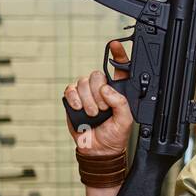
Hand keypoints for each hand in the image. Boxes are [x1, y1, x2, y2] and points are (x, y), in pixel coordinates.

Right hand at [63, 40, 133, 155]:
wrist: (98, 150)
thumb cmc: (115, 135)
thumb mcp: (126, 120)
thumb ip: (120, 103)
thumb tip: (106, 89)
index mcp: (118, 91)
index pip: (119, 68)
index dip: (118, 55)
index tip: (115, 45)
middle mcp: (101, 89)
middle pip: (96, 74)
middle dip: (99, 92)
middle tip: (103, 108)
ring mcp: (86, 93)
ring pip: (82, 82)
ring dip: (88, 100)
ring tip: (94, 114)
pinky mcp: (73, 100)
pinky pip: (70, 90)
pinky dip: (75, 99)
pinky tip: (80, 109)